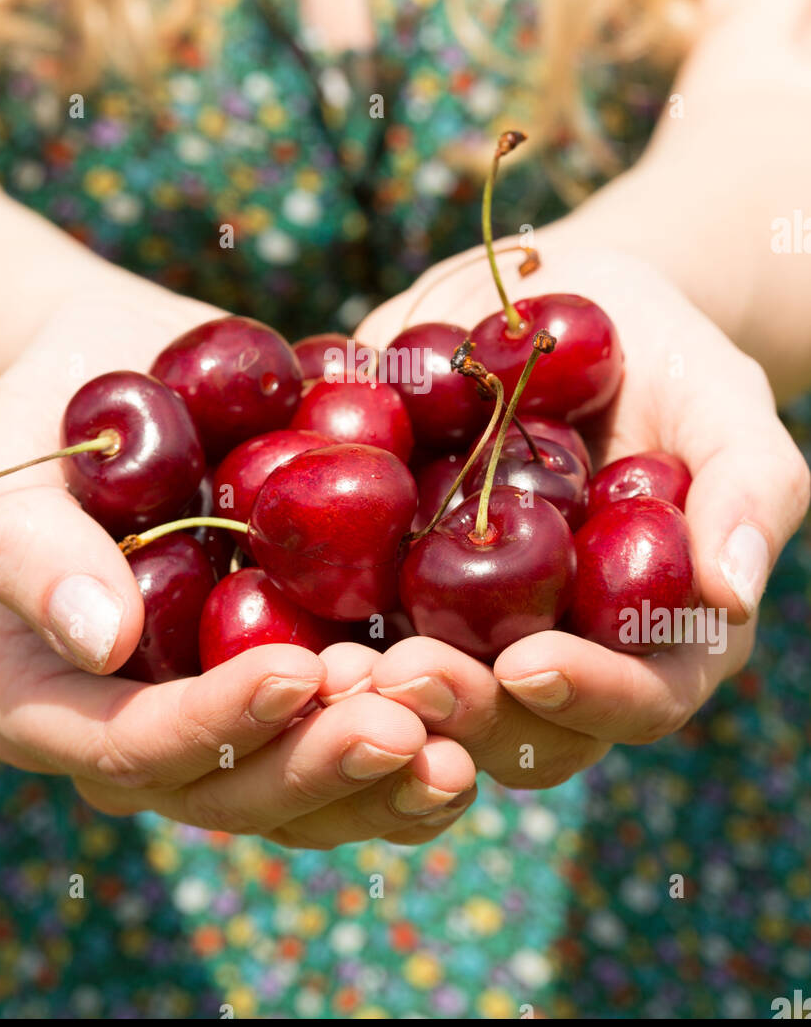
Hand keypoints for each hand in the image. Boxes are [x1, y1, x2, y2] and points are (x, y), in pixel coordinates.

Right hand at [0, 283, 475, 846]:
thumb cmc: (50, 423)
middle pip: (235, 795)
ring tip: (463, 736)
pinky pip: (359, 751)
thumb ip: (38, 554)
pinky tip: (488, 718)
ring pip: (311, 798)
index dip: (216, 724)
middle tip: (407, 723)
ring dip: (389, 778)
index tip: (297, 668)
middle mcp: (146, 744)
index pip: (135, 748)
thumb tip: (103, 640)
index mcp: (55, 709)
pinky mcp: (301, 695)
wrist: (126, 382)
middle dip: (323, 765)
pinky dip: (424, 745)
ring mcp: (230, 727)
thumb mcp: (17, 471)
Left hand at [358, 240, 809, 784]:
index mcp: (653, 634)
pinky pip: (351, 630)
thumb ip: (749, 488)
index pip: (637, 700)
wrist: (557, 301)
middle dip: (461, 711)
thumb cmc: (663, 352)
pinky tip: (277, 619)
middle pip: (518, 725)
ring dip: (376, 699)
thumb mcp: (721, 400)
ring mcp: (471, 627)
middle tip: (401, 675)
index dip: (588, 696)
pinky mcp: (393, 584)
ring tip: (328, 667)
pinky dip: (314, 637)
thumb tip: (732, 590)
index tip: (530, 662)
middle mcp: (561, 649)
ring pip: (426, 701)